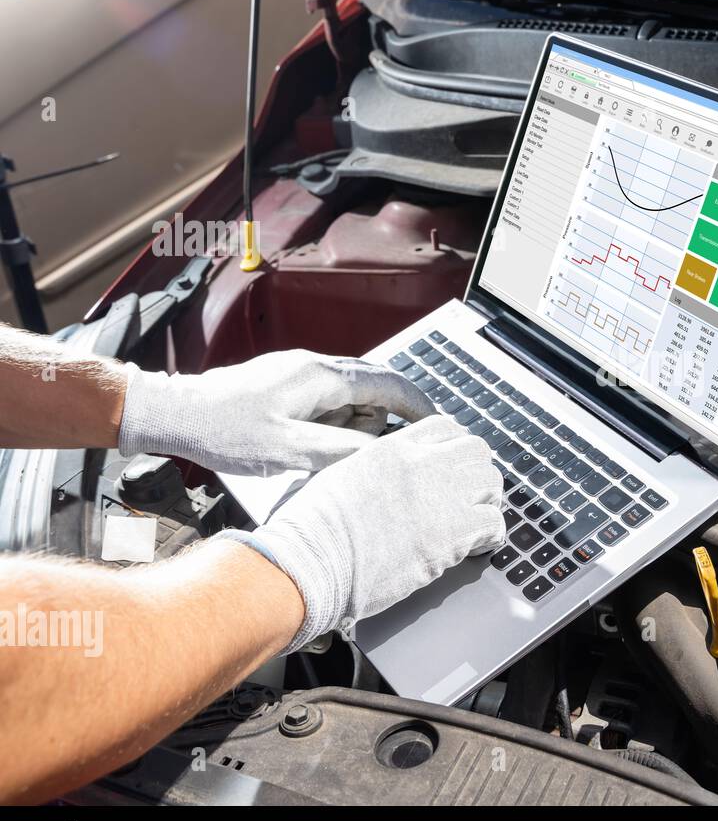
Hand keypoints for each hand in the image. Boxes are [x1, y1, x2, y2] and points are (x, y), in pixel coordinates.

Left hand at [117, 350, 433, 475]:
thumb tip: (381, 454)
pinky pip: (330, 397)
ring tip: (346, 452)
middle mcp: (316, 366)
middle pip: (376, 385)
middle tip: (400, 448)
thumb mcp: (286, 451)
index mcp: (322, 377)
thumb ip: (338, 451)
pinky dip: (340, 418)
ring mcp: (300, 371)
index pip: (389, 384)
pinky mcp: (287, 381)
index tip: (440, 425)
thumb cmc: (223, 431)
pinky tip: (324, 443)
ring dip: (361, 420)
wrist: (175, 412)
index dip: (420, 406)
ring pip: (353, 392)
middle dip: (393, 415)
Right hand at [227, 416, 504, 650]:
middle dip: (477, 473)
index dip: (454, 448)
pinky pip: (494, 523)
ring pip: (491, 482)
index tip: (455, 467)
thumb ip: (369, 470)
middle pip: (475, 451)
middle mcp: (420, 464)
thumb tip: (380, 483)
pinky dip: (491, 536)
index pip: (444, 428)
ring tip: (477, 521)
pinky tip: (479, 546)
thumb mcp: (338, 478)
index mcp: (390, 449)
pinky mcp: (451, 533)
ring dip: (487, 501)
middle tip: (471, 496)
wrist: (310, 562)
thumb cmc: (310, 531)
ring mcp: (439, 495)